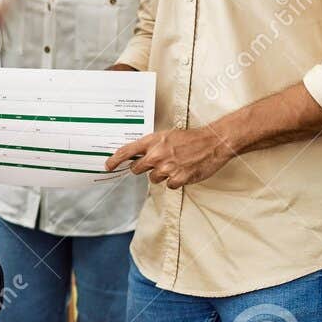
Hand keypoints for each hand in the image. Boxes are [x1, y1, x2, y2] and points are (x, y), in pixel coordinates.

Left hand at [104, 127, 234, 189]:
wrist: (213, 142)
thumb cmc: (191, 138)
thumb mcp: (168, 136)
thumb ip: (152, 145)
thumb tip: (139, 156)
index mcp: (153, 141)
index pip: (127, 151)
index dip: (115, 160)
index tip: (108, 166)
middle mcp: (157, 154)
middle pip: (137, 170)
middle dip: (143, 169)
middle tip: (157, 164)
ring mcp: (167, 167)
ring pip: (153, 179)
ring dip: (162, 175)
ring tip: (176, 165)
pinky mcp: (178, 178)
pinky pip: (169, 185)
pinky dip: (175, 181)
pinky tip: (183, 171)